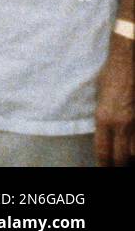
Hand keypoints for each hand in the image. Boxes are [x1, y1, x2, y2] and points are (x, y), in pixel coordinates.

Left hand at [94, 39, 132, 166]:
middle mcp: (120, 124)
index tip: (103, 168)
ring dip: (130, 156)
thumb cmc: (110, 75)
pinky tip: (133, 147)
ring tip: (127, 159)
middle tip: (116, 166)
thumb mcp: (99, 97)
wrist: (128, 62)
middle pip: (121, 156)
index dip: (103, 163)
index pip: (103, 150)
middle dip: (118, 164)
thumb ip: (102, 117)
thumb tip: (103, 131)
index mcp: (103, 118)